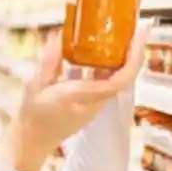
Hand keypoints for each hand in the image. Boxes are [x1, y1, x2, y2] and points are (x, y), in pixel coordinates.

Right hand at [0, 25, 148, 170]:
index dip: (132, 61)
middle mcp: (94, 102)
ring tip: (124, 35)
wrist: (33, 140)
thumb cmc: (33, 114)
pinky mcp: (93, 103)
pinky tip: (106, 50)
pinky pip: (108, 82)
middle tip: (136, 30)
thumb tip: (61, 35)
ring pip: (118, 79)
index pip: (117, 81)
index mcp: (81, 97)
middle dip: (134, 54)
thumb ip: (50, 60)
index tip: (137, 40)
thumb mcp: (36, 84)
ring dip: (124, 58)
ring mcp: (96, 105)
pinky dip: (111, 65)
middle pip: (124, 78)